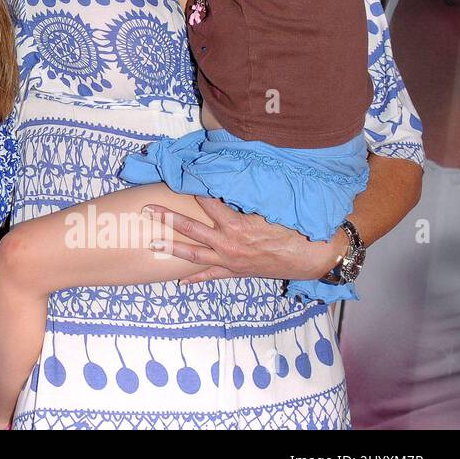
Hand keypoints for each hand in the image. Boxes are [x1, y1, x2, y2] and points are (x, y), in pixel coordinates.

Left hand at [142, 197, 346, 284]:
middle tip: (146, 209)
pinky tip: (179, 281)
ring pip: (193, 254)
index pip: (206, 201)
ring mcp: (230, 260)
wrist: (312, 257)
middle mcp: (228, 243)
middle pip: (190, 228)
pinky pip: (211, 275)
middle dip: (167, 218)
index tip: (175, 177)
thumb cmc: (294, 228)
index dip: (191, 188)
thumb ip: (245, 197)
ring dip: (171, 247)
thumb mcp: (269, 208)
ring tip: (151, 243)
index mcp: (236, 225)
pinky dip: (195, 278)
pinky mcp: (235, 271)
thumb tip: (226, 181)